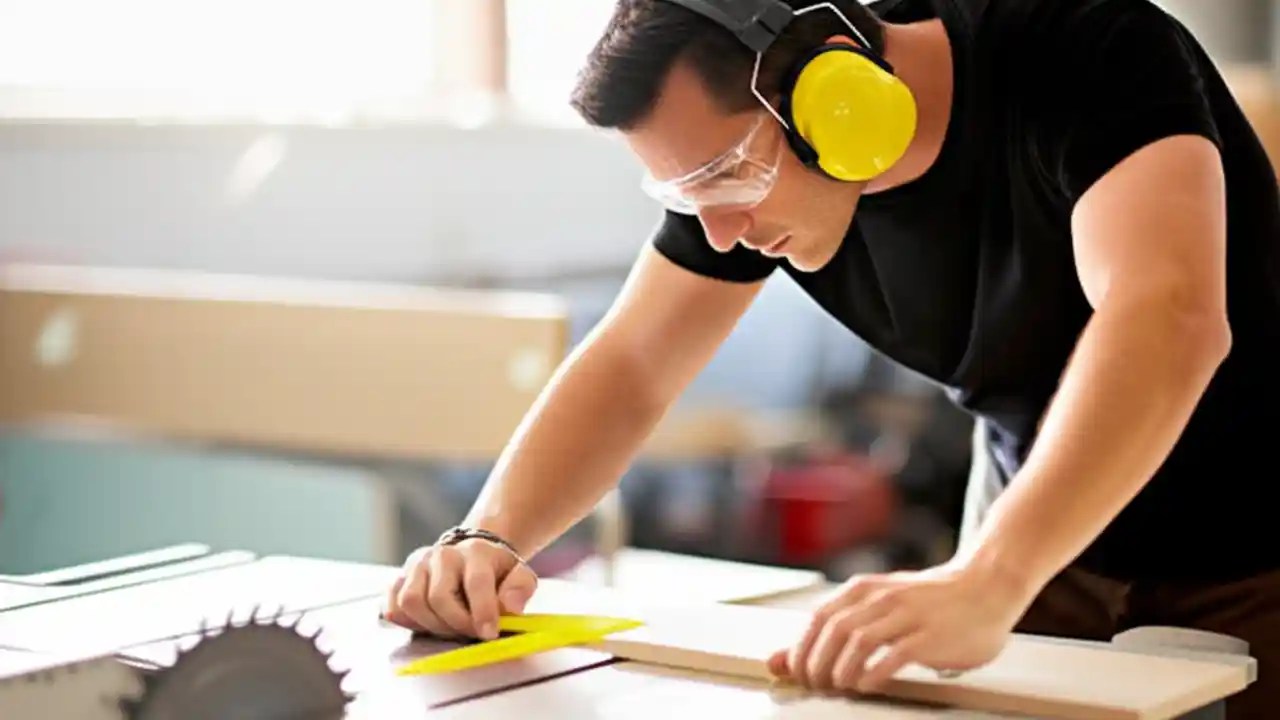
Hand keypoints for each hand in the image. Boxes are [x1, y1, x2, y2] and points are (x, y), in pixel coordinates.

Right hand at [382, 538, 537, 640]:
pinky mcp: (399, 578)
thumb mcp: (519, 575)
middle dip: (455, 624)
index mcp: (476, 552)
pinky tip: (429, 621)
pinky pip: (392, 607)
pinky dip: (408, 622)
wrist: (470, 554)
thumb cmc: (495, 571)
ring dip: (430, 625)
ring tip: (449, 626)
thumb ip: (520, 588)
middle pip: (439, 597)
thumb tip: (510, 607)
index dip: (482, 612)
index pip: (476, 582)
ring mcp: (417, 565)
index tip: (489, 633)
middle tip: (469, 632)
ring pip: (411, 602)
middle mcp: (442, 554)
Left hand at [767, 558, 1034, 693]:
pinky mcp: (931, 635)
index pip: (818, 619)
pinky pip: (895, 655)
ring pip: (859, 641)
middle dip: (817, 663)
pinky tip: (868, 685)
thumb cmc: (928, 602)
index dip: (801, 648)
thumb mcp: (878, 607)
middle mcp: (882, 597)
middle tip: (816, 686)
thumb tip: (780, 660)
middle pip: (834, 631)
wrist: (985, 587)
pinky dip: (874, 673)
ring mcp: (908, 615)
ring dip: (841, 669)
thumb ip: (833, 631)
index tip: (797, 673)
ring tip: (839, 686)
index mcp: (864, 589)